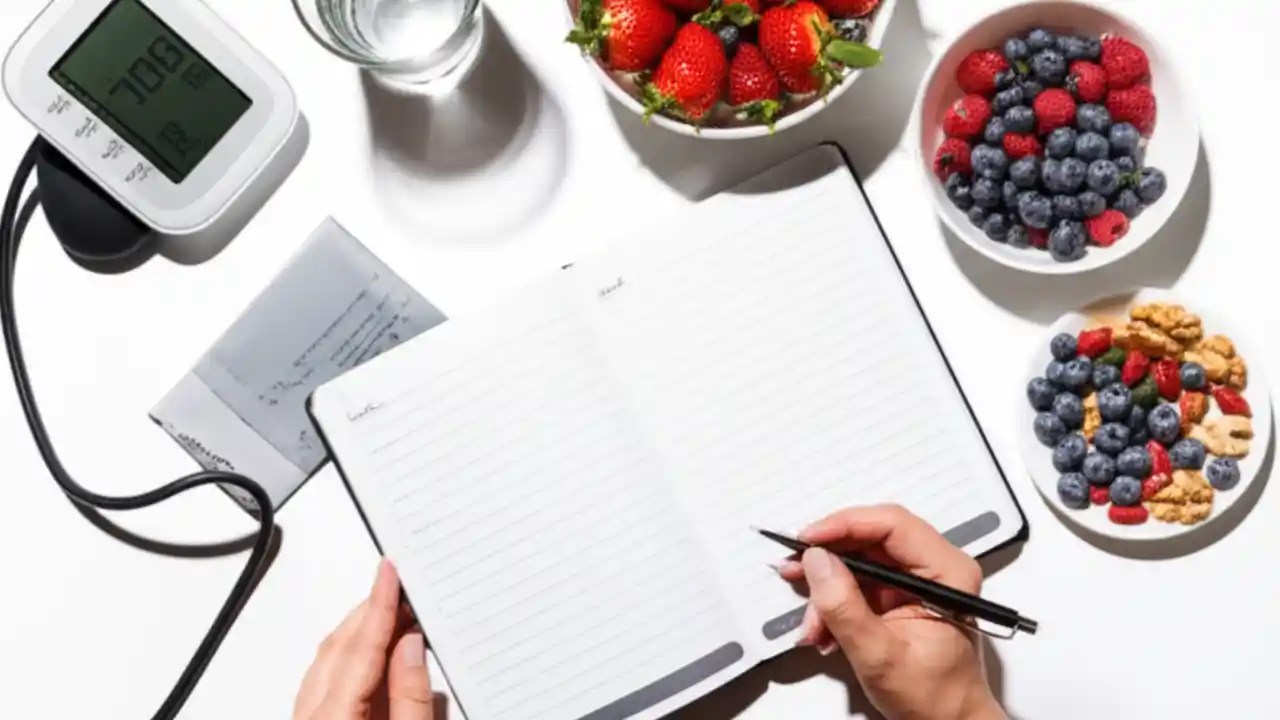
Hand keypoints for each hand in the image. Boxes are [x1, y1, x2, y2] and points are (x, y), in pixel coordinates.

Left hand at [293, 560, 433, 719]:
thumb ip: (411, 699)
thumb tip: (412, 646)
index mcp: (331, 718)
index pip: (359, 648)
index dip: (379, 605)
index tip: (390, 571)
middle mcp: (311, 717)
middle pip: (338, 648)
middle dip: (373, 613)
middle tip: (407, 589)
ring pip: (330, 662)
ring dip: (364, 635)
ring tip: (402, 618)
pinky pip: (328, 681)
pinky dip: (356, 659)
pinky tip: (383, 657)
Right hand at [778, 505, 1003, 719]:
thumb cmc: (933, 698)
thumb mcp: (880, 656)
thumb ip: (844, 608)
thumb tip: (817, 561)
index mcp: (947, 573)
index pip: (892, 526)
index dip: (845, 525)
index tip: (807, 540)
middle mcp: (935, 566)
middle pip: (871, 538)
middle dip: (829, 558)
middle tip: (793, 568)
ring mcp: (917, 579)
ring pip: (860, 560)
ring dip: (828, 589)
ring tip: (813, 624)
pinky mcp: (900, 593)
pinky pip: (859, 581)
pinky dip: (836, 602)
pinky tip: (825, 629)